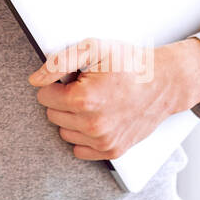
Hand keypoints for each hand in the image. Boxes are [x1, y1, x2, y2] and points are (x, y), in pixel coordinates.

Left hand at [27, 38, 181, 160]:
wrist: (164, 82)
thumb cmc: (129, 63)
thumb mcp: (93, 48)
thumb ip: (59, 62)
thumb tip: (35, 80)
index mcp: (84, 100)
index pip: (44, 96)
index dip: (57, 83)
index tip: (76, 78)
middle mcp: (93, 125)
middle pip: (52, 114)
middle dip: (64, 100)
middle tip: (87, 88)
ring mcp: (104, 141)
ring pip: (64, 132)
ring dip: (73, 118)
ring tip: (95, 102)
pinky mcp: (113, 151)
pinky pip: (80, 149)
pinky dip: (84, 135)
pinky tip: (98, 118)